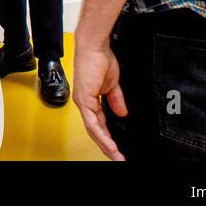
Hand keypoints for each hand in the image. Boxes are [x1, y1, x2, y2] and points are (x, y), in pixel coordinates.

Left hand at [73, 44, 126, 160]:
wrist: (95, 47)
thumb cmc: (101, 60)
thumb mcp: (112, 84)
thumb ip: (116, 100)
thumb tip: (123, 113)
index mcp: (90, 100)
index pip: (100, 124)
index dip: (109, 137)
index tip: (119, 148)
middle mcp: (85, 103)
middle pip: (96, 131)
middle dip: (108, 146)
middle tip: (119, 158)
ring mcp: (83, 102)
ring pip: (94, 131)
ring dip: (106, 145)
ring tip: (117, 156)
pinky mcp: (84, 100)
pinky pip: (92, 122)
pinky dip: (102, 135)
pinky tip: (110, 144)